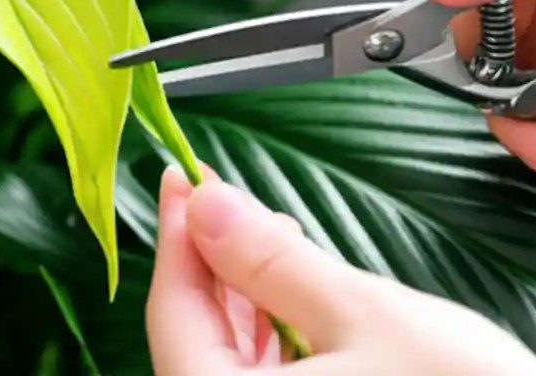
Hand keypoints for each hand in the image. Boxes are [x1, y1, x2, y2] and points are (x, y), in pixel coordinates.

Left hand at [146, 167, 535, 374]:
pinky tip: (293, 292)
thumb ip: (272, 261)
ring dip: (242, 292)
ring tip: (267, 233)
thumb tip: (209, 206)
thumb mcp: (362, 313)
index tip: (182, 178)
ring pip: (229, 357)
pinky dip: (274, 330)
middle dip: (210, 259)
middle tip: (220, 193)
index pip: (173, 312)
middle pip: (194, 336)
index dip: (176, 236)